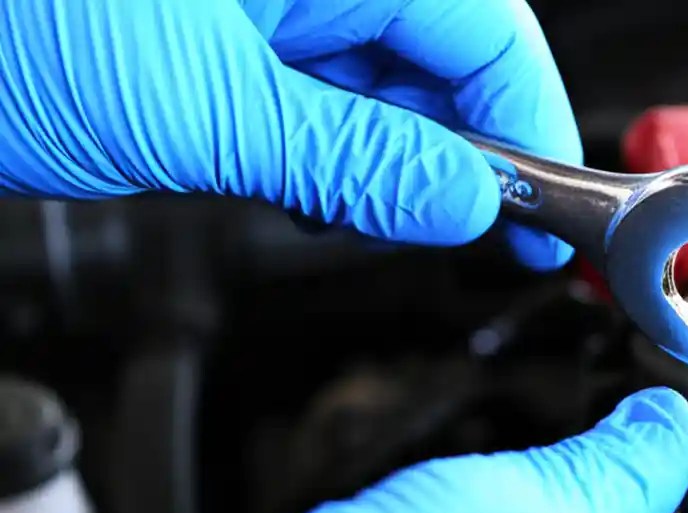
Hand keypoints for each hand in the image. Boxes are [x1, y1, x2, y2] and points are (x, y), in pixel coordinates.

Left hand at [0, 0, 578, 268]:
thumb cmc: (2, 29)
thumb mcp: (207, 113)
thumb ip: (358, 161)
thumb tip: (467, 203)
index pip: (484, 26)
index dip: (527, 120)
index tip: (547, 206)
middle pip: (442, 51)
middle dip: (464, 147)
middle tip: (478, 230)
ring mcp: (262, 1)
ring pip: (383, 78)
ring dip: (397, 156)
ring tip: (386, 217)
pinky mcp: (223, 38)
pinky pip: (320, 92)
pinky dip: (335, 150)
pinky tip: (325, 192)